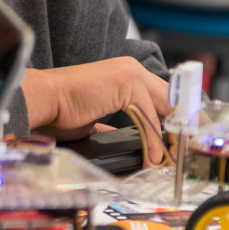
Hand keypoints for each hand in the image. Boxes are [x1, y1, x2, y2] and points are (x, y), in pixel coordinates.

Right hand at [22, 58, 169, 145]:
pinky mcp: (127, 84)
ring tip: (170, 159)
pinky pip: (149, 117)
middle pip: (171, 100)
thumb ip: (116, 126)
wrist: (44, 100)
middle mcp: (132, 70)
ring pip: (164, 109)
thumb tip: (130, 141)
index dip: (175, 119)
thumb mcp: (97, 119)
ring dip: (170, 138)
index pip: (162, 97)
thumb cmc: (60, 109)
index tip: (181, 141)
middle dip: (181, 128)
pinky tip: (152, 156)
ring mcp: (131, 74)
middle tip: (184, 152)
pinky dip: (153, 140)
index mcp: (125, 73)